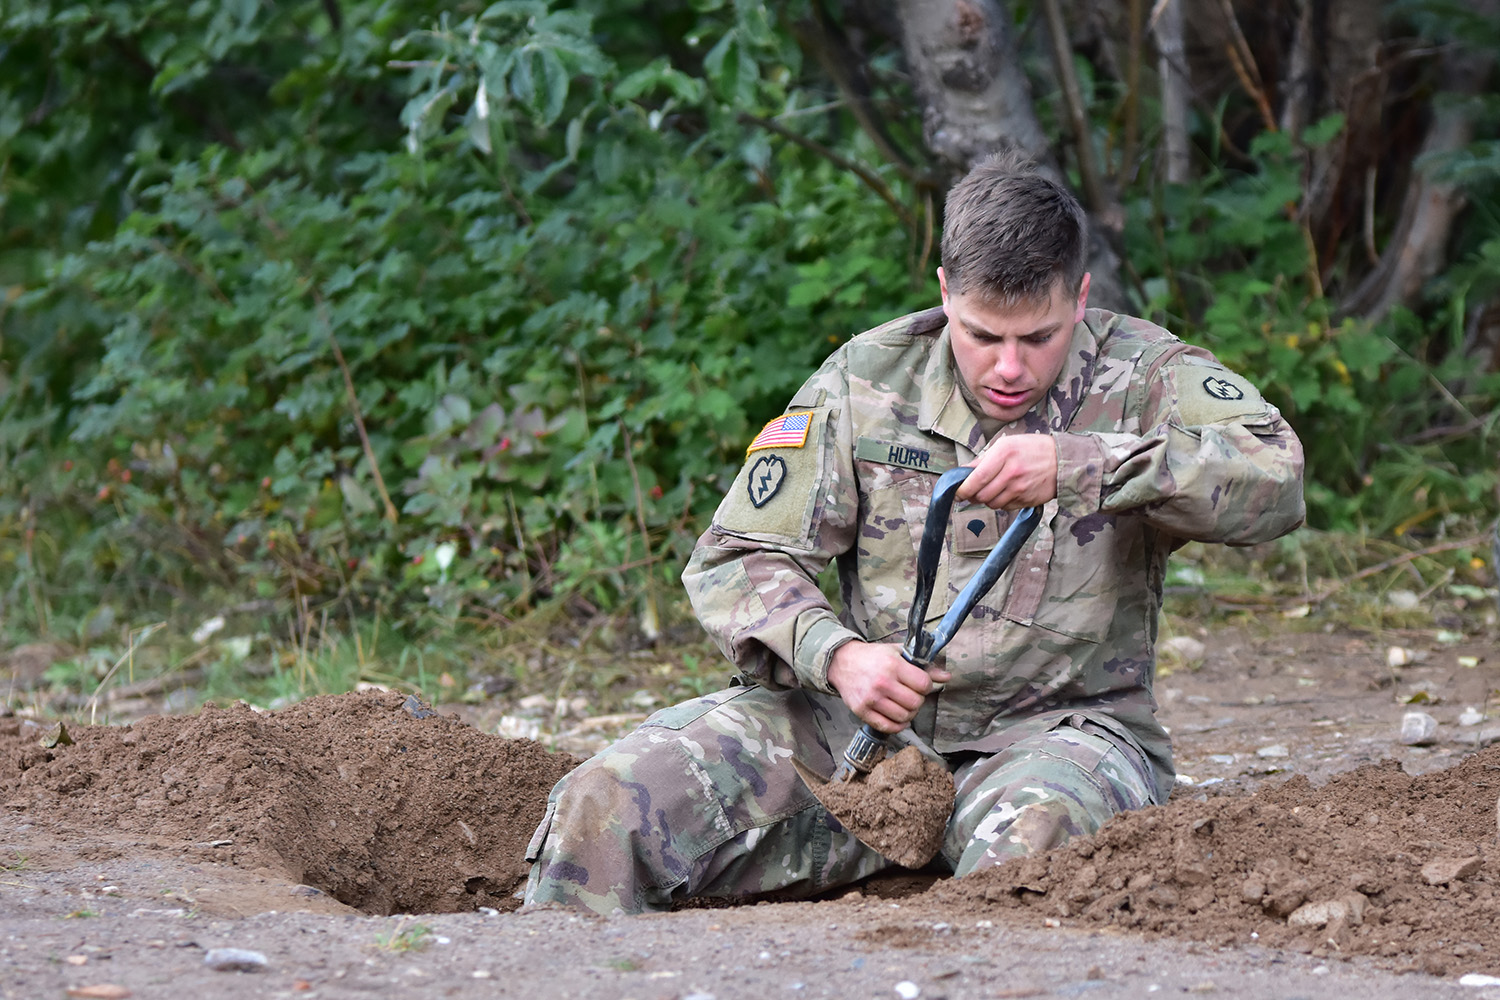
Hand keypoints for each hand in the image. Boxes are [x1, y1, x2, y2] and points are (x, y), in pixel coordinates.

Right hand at [827, 640, 950, 733]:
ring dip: (909, 714)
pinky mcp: (862, 711)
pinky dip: (898, 726)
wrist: (841, 662)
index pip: (923, 684)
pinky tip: (898, 717)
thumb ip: (923, 666)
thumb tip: (946, 677)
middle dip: (918, 700)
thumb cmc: (872, 657)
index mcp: (893, 665)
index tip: (921, 684)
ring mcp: (871, 699)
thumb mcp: (898, 653)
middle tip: (912, 695)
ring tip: (904, 705)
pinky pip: (888, 727)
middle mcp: (882, 683)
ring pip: (904, 717)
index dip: (927, 686)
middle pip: (915, 703)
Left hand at [956, 434, 1057, 509]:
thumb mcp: (1007, 445)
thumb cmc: (1032, 449)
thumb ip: (983, 459)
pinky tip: (1007, 492)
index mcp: (1004, 454)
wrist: (1063, 460)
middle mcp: (1012, 472)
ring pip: (992, 504)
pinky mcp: (1027, 500)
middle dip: (973, 496)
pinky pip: (1006, 507)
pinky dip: (1002, 503)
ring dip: (987, 500)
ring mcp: (1020, 488)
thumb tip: (963, 472)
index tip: (958, 493)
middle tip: (972, 492)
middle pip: (982, 495)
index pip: (977, 478)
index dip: (963, 489)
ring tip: (992, 490)